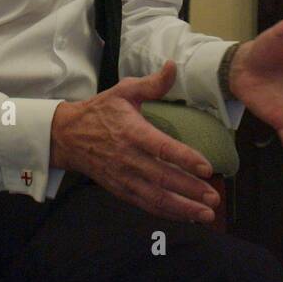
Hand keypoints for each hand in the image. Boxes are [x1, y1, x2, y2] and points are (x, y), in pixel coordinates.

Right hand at [49, 60, 219, 223]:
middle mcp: (129, 158)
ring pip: (156, 197)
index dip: (185, 159)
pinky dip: (167, 213)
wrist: (68, 136)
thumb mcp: (124, 91)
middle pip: (163, 178)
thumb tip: (173, 66)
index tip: (207, 168)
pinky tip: (186, 215)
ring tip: (207, 214)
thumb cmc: (100, 111)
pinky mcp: (121, 190)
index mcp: (132, 132)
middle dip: (191, 190)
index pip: (162, 148)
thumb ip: (152, 84)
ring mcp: (124, 177)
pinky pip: (146, 205)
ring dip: (183, 208)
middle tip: (214, 198)